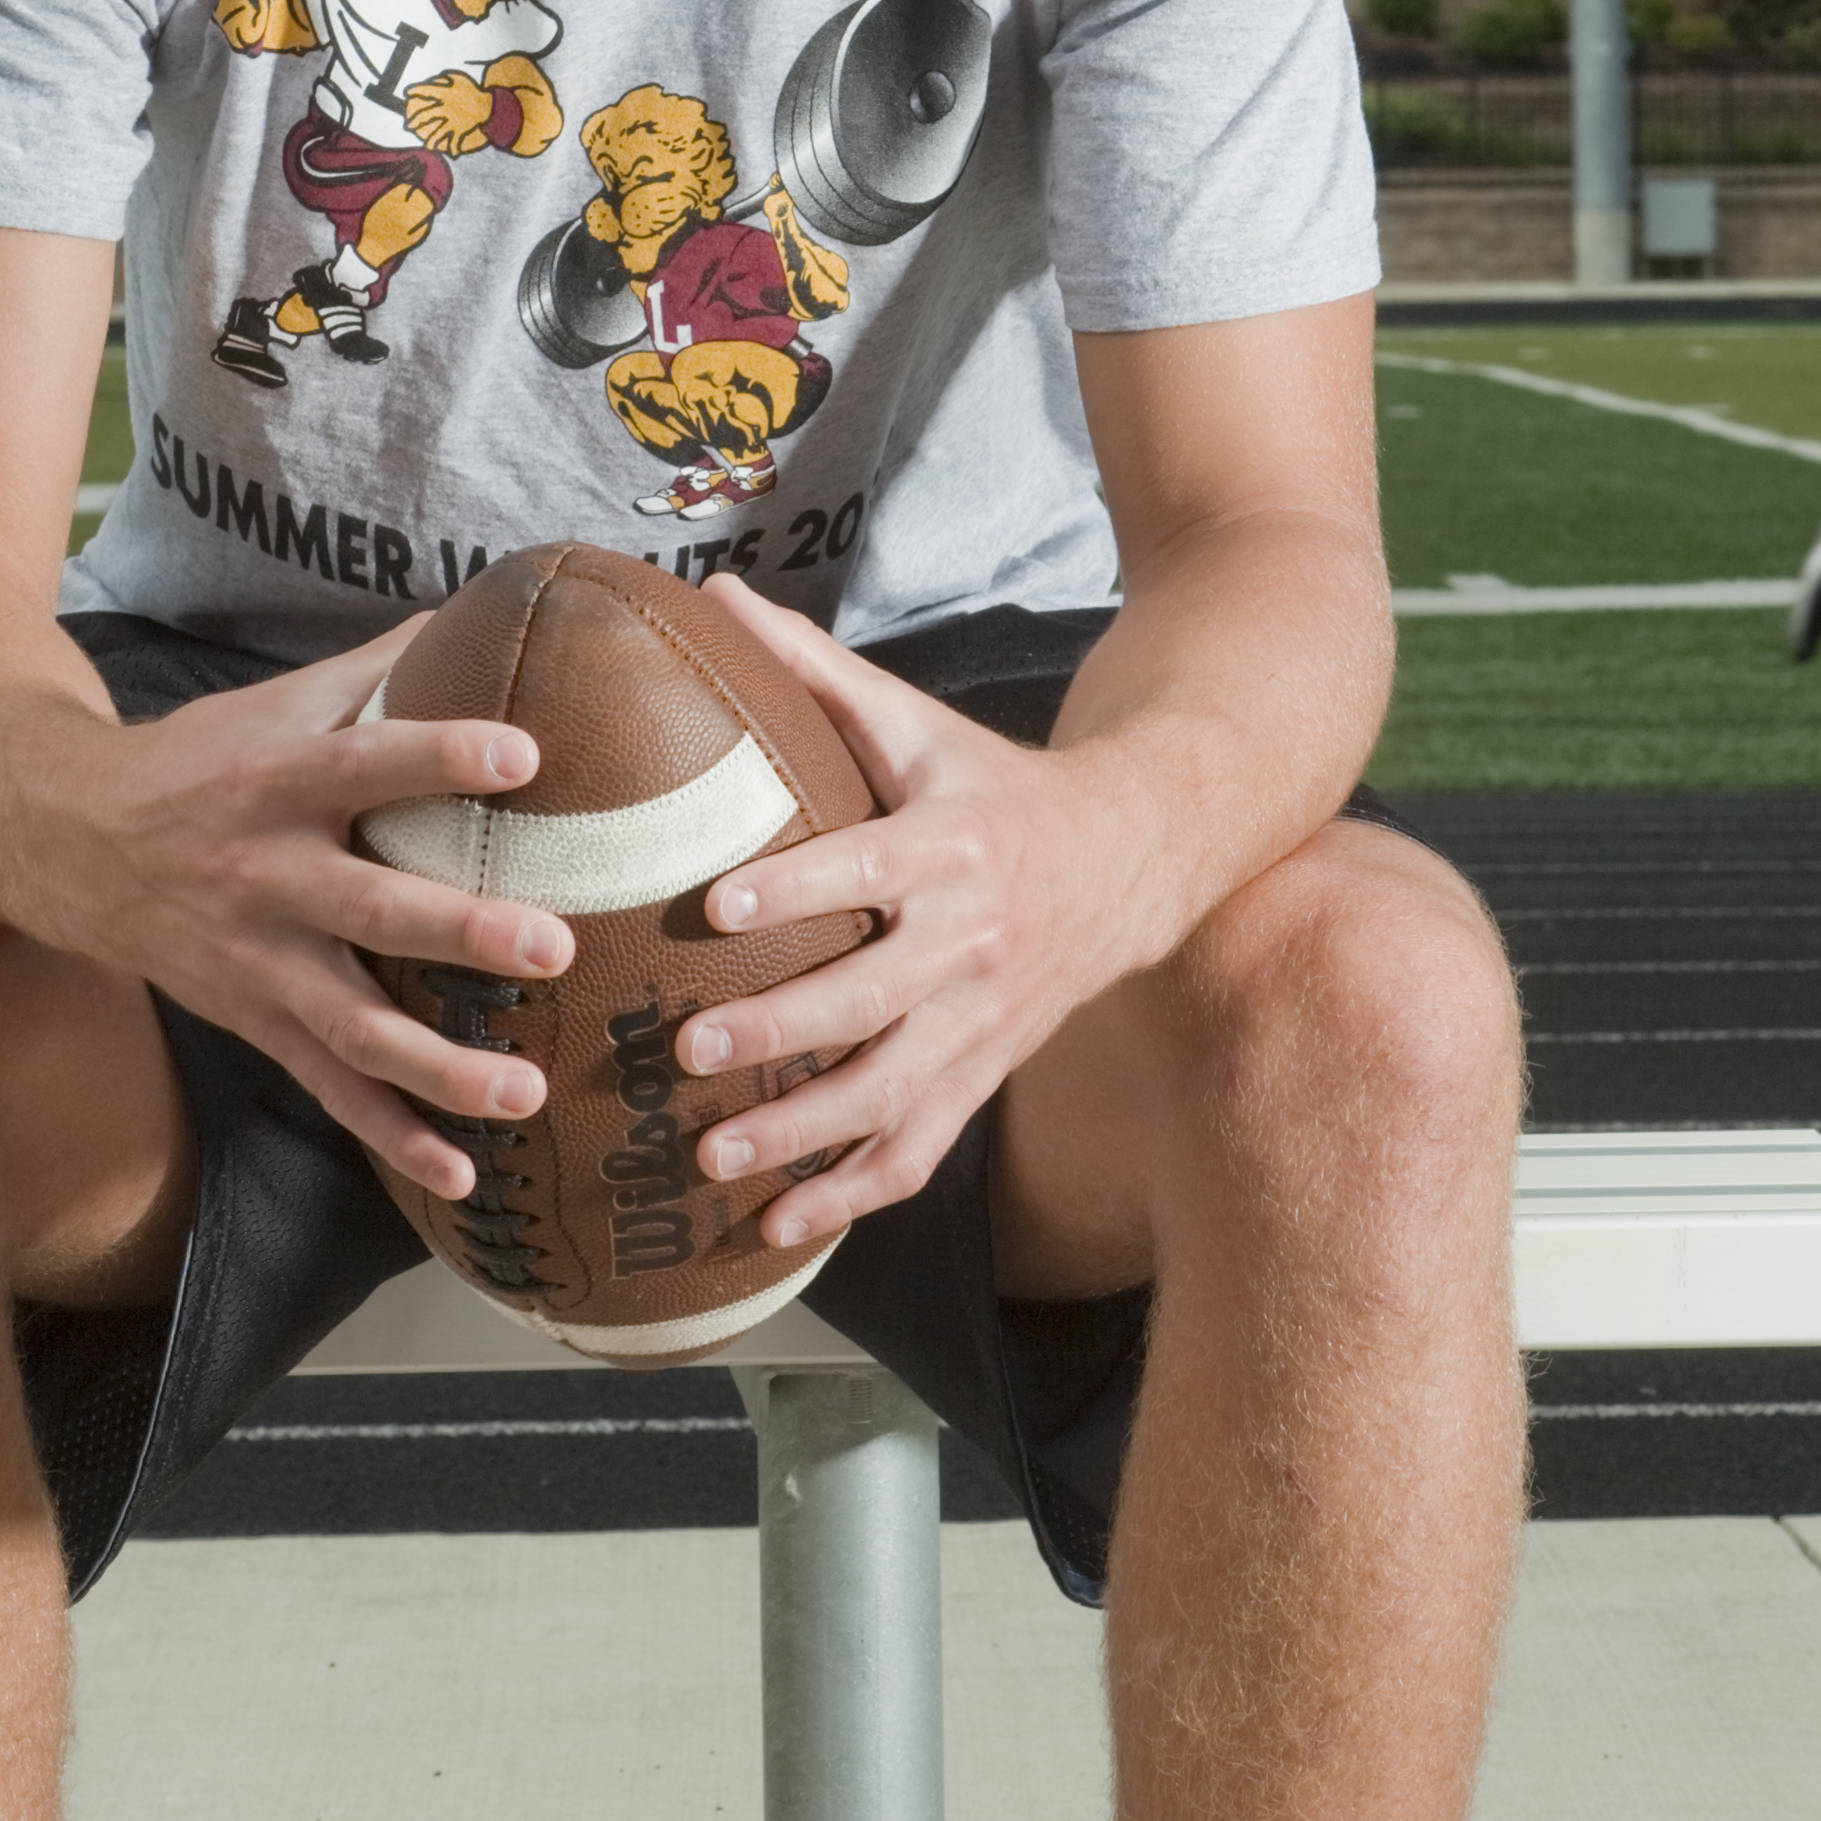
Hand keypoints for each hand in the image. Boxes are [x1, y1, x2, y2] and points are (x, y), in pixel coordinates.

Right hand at [33, 625, 570, 1204]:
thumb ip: (379, 669)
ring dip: (440, 1066)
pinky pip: (329, 1089)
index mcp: (274, 780)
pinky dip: (393, 1136)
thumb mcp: (275, 703)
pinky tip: (463, 1176)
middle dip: (461, 932)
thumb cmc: (201, 761)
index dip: (439, 755)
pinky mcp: (255, 1021)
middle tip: (555, 945)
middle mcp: (265, 875)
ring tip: (525, 1090)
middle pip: (367, 909)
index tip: (525, 754)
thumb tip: (487, 612)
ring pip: (353, 1025)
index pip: (363, 762)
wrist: (67, 841)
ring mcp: (257, 961)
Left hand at [402, 67, 497, 156]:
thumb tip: (435, 78)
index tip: (406, 93)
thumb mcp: (460, 79)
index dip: (415, 90)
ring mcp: (452, 120)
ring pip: (438, 132)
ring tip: (427, 147)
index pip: (427, 91)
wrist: (488, 105)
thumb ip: (446, 78)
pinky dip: (455, 148)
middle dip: (415, 121)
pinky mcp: (460, 129)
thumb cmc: (472, 90)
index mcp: (445, 94)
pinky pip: (455, 140)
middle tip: (408, 126)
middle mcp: (446, 108)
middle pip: (427, 115)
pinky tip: (453, 154)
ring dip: (432, 141)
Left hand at [667, 590, 1132, 1253]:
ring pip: (894, 1094)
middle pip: (874, 1000)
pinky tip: (777, 1226)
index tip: (719, 903)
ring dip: (804, 1135)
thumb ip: (816, 672)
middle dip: (781, 1033)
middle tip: (688, 1051)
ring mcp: (983, 1020)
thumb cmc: (991, 785)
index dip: (798, 887)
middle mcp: (971, 941)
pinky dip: (853, 1195)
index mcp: (952, 845)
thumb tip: (713, 595)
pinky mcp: (985, 1072)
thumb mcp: (917, 723)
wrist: (1133, 860)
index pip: (870, 868)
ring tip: (712, 1158)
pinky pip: (922, 1148)